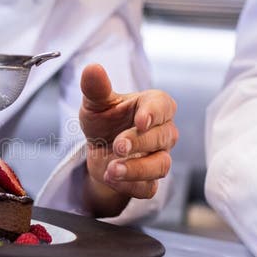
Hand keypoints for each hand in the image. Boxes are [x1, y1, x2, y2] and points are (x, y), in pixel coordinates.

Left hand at [79, 63, 177, 215]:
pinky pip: (148, 187)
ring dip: (137, 169)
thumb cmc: (104, 120)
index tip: (140, 120)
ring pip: (161, 165)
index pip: (164, 106)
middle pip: (163, 137)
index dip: (155, 113)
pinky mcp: (148, 181)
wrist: (97, 148)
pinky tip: (112, 177)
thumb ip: (96, 88)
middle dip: (140, 142)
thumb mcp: (95, 103)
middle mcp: (161, 132)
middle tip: (118, 145)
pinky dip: (130, 185)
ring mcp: (157, 157)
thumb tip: (92, 68)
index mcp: (152, 107)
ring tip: (113, 169)